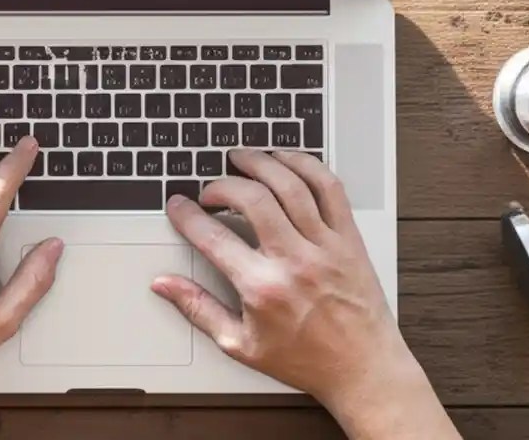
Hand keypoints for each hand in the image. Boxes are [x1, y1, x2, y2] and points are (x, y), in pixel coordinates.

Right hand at [153, 149, 456, 439]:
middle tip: (210, 189)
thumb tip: (164, 285)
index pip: (213, 236)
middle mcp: (295, 261)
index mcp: (263, 288)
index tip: (179, 205)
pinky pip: (330, 189)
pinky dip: (307, 165)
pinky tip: (288, 161)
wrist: (363, 369)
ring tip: (242, 158)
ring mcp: (325, 246)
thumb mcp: (240, 344)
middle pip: (252, 198)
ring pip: (291, 184)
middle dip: (222, 184)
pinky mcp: (349, 239)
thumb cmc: (306, 360)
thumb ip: (198, 308)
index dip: (188, 215)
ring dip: (261, 163)